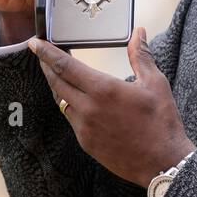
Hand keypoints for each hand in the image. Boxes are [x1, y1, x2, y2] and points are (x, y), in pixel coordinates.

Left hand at [28, 26, 194, 187]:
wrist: (162, 163)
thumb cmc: (161, 122)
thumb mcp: (155, 83)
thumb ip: (141, 56)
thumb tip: (138, 33)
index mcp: (103, 89)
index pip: (65, 66)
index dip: (47, 53)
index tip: (34, 43)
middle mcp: (88, 108)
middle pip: (57, 83)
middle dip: (46, 67)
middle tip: (41, 55)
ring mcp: (84, 127)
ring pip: (61, 101)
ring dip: (57, 86)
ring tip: (57, 75)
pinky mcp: (86, 143)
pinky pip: (71, 118)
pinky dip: (69, 105)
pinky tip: (75, 100)